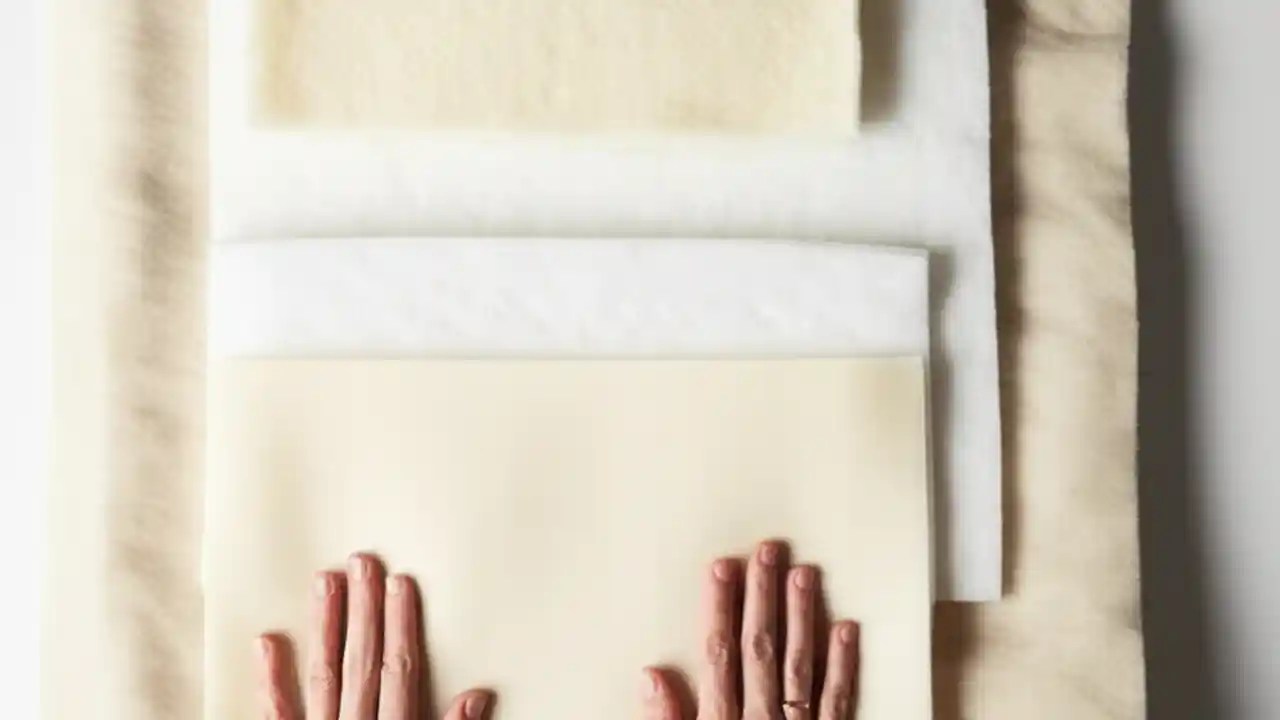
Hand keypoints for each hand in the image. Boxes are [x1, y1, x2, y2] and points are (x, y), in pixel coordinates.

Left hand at [256, 554, 490, 719]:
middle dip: (364, 610)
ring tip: (325, 581)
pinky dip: (272, 679)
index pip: (398, 669)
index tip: (399, 584)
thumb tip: (477, 696)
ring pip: (324, 674)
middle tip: (363, 563)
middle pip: (361, 660)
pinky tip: (268, 641)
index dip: (400, 624)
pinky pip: (278, 712)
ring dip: (326, 626)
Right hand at [641, 541, 859, 719]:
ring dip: (802, 617)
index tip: (722, 567)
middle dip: (762, 597)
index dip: (720, 608)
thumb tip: (652, 674)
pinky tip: (846, 628)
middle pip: (761, 650)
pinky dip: (842, 665)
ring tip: (805, 573)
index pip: (720, 656)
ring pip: (800, 666)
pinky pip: (838, 702)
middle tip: (767, 550)